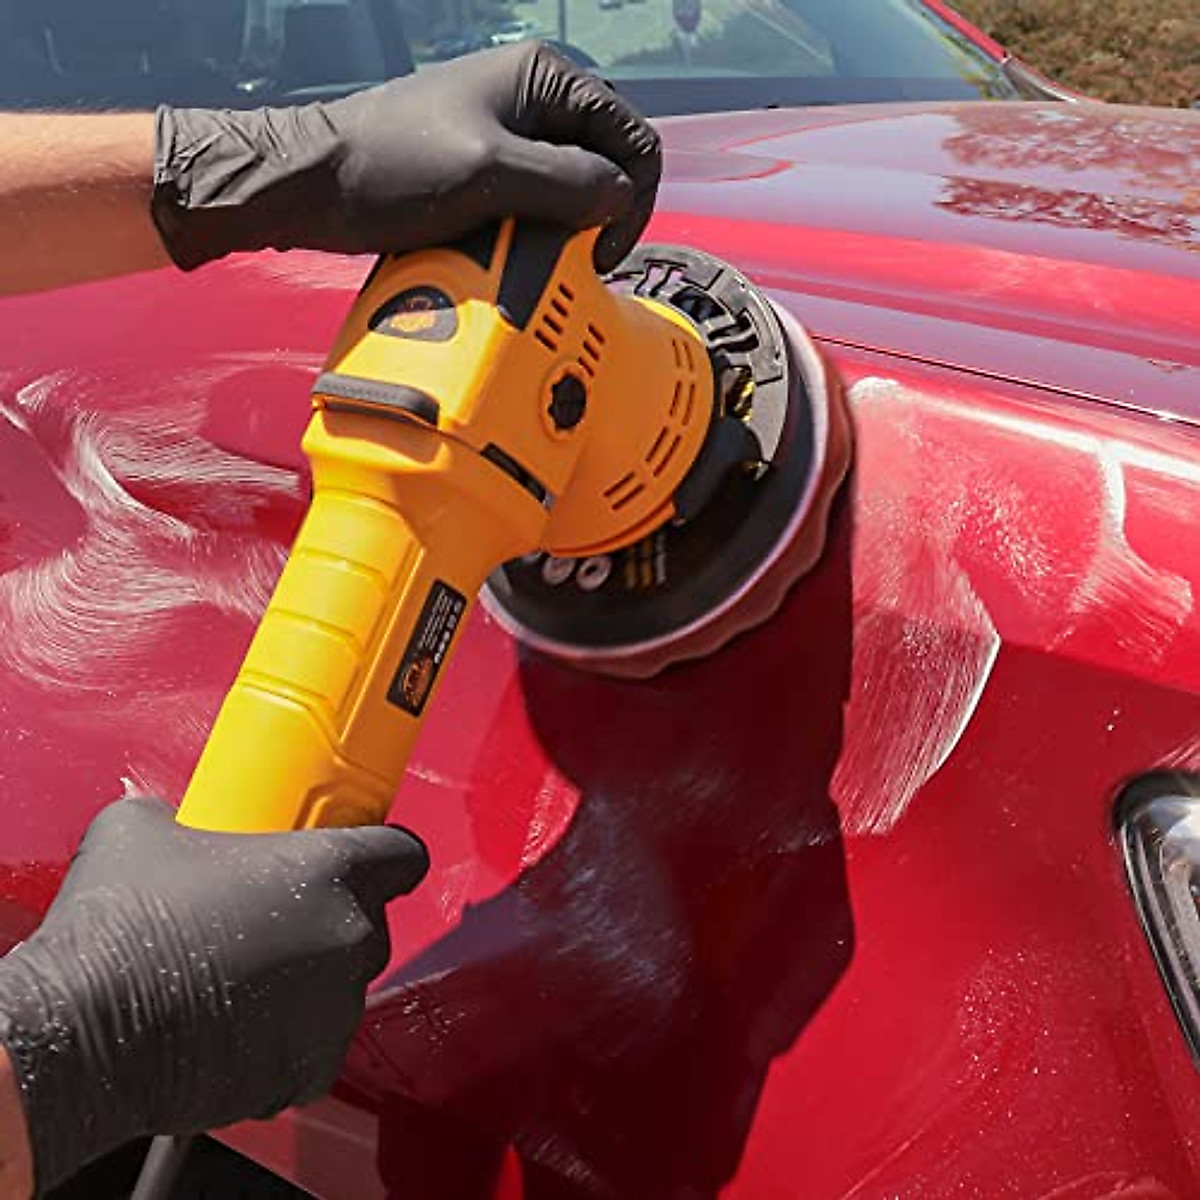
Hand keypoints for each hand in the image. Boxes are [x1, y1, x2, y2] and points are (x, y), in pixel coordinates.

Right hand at [0, 796, 426, 1192]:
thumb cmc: (121, 927)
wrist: (82, 1032)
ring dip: (308, 980)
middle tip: (273, 921)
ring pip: (342, 986)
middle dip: (331, 920)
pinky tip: (239, 1024)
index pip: (403, 853)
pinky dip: (288, 1038)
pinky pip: (316, 1045)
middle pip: (370, 922)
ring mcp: (334, 1008)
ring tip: (243, 977)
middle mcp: (349, 936)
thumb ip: (193, 815)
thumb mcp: (145, 827)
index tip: (361, 858)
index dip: (382, 855)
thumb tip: (185, 819)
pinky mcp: (310, 1069)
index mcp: (331, 869)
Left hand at [152, 43, 661, 273]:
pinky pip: (537, 201)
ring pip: (574, 187)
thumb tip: (621, 197)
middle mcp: (533, 98)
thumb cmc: (389, 166)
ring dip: (568, 228)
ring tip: (543, 259)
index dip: (632, 198)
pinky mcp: (487, 167)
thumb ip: (568, 182)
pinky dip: (538, 231)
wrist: (315, 186)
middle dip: (603, 215)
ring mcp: (510, 133)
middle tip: (580, 261)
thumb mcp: (490, 174)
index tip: (603, 251)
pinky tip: (517, 252)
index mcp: (544, 78)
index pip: (632, 137)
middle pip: (606, 163)